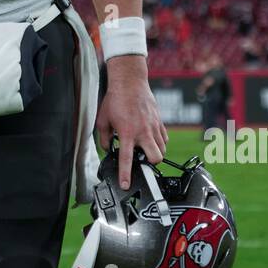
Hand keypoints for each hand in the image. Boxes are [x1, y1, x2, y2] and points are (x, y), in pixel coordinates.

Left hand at [95, 55, 167, 188]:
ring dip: (154, 153)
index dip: (126, 174)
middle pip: (155, 158)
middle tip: (142, 161)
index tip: (126, 185)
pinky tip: (150, 139)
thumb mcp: (102, 120)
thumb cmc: (115, 99)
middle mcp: (142, 132)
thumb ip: (103, 138)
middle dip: (150, 164)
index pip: (127, 159)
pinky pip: (164, 139)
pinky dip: (159, 142)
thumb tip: (106, 148)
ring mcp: (153, 127)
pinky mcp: (160, 122)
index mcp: (127, 133)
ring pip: (162, 150)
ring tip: (145, 149)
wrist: (130, 82)